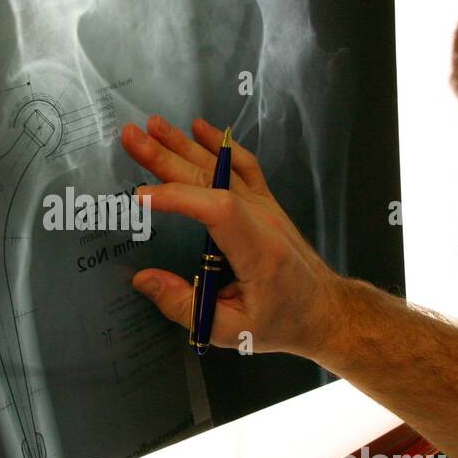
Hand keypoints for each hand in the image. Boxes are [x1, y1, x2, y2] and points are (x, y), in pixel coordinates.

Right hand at [122, 116, 347, 359]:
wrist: (325, 311)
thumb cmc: (281, 322)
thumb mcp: (231, 331)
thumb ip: (185, 306)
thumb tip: (144, 280)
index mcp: (258, 252)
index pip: (217, 210)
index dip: (178, 197)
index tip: (142, 196)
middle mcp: (263, 220)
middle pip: (211, 179)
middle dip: (167, 158)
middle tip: (132, 138)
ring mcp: (266, 207)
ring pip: (222, 167)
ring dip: (183, 144)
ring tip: (151, 126)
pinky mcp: (266, 203)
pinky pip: (243, 165)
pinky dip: (219, 145)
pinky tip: (198, 128)